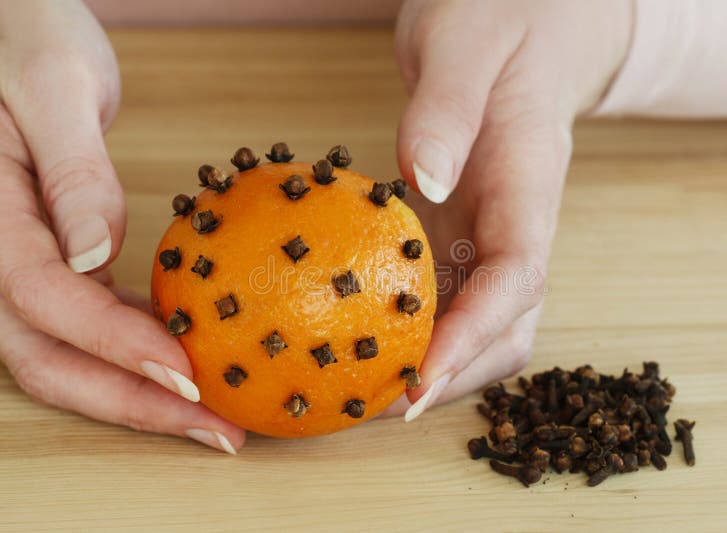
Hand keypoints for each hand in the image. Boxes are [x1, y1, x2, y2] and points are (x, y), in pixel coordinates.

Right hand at [0, 1, 243, 452]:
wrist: (7, 28)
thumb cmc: (22, 37)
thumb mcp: (53, 88)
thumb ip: (73, 173)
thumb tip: (95, 254)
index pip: (46, 298)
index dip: (116, 345)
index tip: (188, 375)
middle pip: (45, 357)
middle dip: (131, 402)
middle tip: (216, 431)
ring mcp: (6, 262)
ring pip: (58, 353)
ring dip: (132, 390)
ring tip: (210, 415)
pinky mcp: (37, 259)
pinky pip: (74, 322)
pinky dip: (126, 350)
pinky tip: (179, 355)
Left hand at [388, 0, 632, 418]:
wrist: (530, 20)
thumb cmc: (500, 21)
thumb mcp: (464, 46)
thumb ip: (446, 111)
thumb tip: (425, 182)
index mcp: (528, 183)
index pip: (517, 278)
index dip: (472, 338)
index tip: (419, 383)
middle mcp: (517, 223)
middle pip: (508, 326)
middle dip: (452, 376)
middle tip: (377, 403)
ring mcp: (491, 232)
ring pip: (481, 322)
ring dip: (432, 365)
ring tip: (365, 388)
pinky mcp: (463, 232)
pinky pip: (447, 296)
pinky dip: (411, 330)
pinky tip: (361, 339)